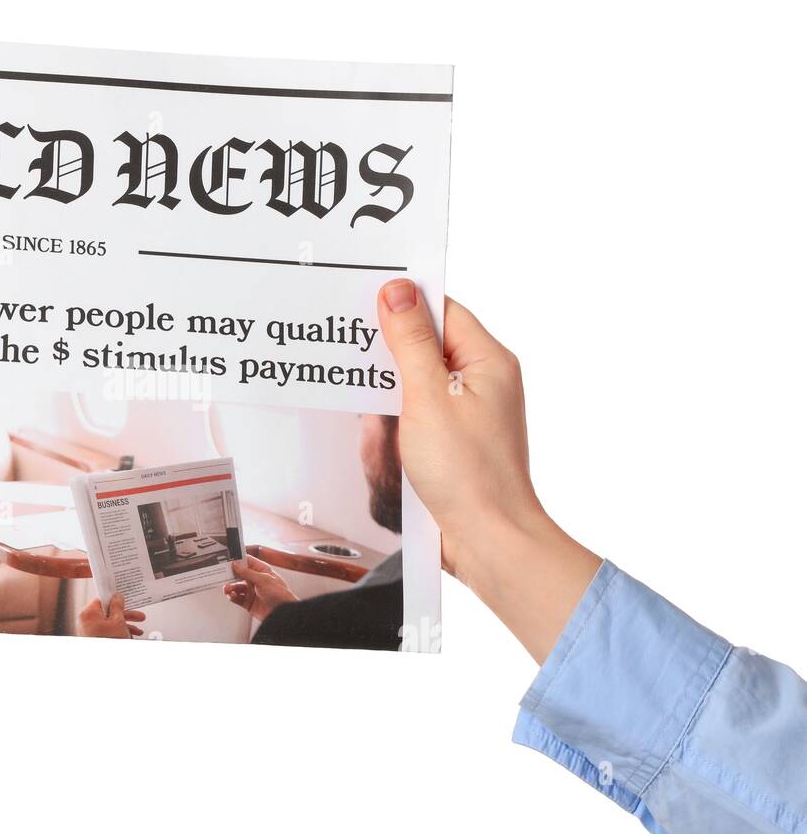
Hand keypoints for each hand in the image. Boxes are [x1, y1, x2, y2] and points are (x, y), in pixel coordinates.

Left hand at [78, 593, 145, 638]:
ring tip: (137, 630)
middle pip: (108, 612)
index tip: (124, 599)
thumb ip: (118, 607)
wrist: (105, 665)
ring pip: (109, 623)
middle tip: (137, 616)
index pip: (102, 599)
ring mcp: (88, 631)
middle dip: (125, 615)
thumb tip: (117, 598)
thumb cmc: (108, 642)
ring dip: (124, 625)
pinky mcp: (93, 639)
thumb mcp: (118, 622)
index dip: (115, 599)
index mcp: (88, 614)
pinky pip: (106, 631)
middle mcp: (85, 622)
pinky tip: (130, 635)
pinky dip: (118, 632)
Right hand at [222, 555, 298, 621]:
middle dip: (230, 575)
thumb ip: (247, 573)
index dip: (237, 560)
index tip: (227, 560)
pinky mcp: (249, 602)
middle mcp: (256, 580)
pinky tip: (231, 596)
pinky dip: (232, 597)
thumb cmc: (280, 595)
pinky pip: (237, 598)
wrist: (283, 614)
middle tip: (223, 575)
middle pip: (239, 574)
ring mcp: (252, 591)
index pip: (247, 561)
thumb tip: (236, 565)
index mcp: (261, 570)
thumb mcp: (263, 580)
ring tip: (227, 589)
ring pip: (236, 587)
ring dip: (230, 587)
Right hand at [377, 279, 600, 662]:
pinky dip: (394, 410)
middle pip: (429, 342)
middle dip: (388, 344)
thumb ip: (412, 343)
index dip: (402, 303)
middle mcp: (483, 382)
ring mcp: (468, 413)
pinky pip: (419, 410)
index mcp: (488, 362)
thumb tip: (397, 291)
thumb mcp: (428, 399)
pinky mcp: (454, 442)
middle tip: (345, 340)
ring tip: (351, 383)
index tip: (361, 299)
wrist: (489, 542)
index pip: (442, 310)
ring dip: (388, 381)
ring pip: (419, 378)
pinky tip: (370, 419)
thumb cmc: (469, 475)